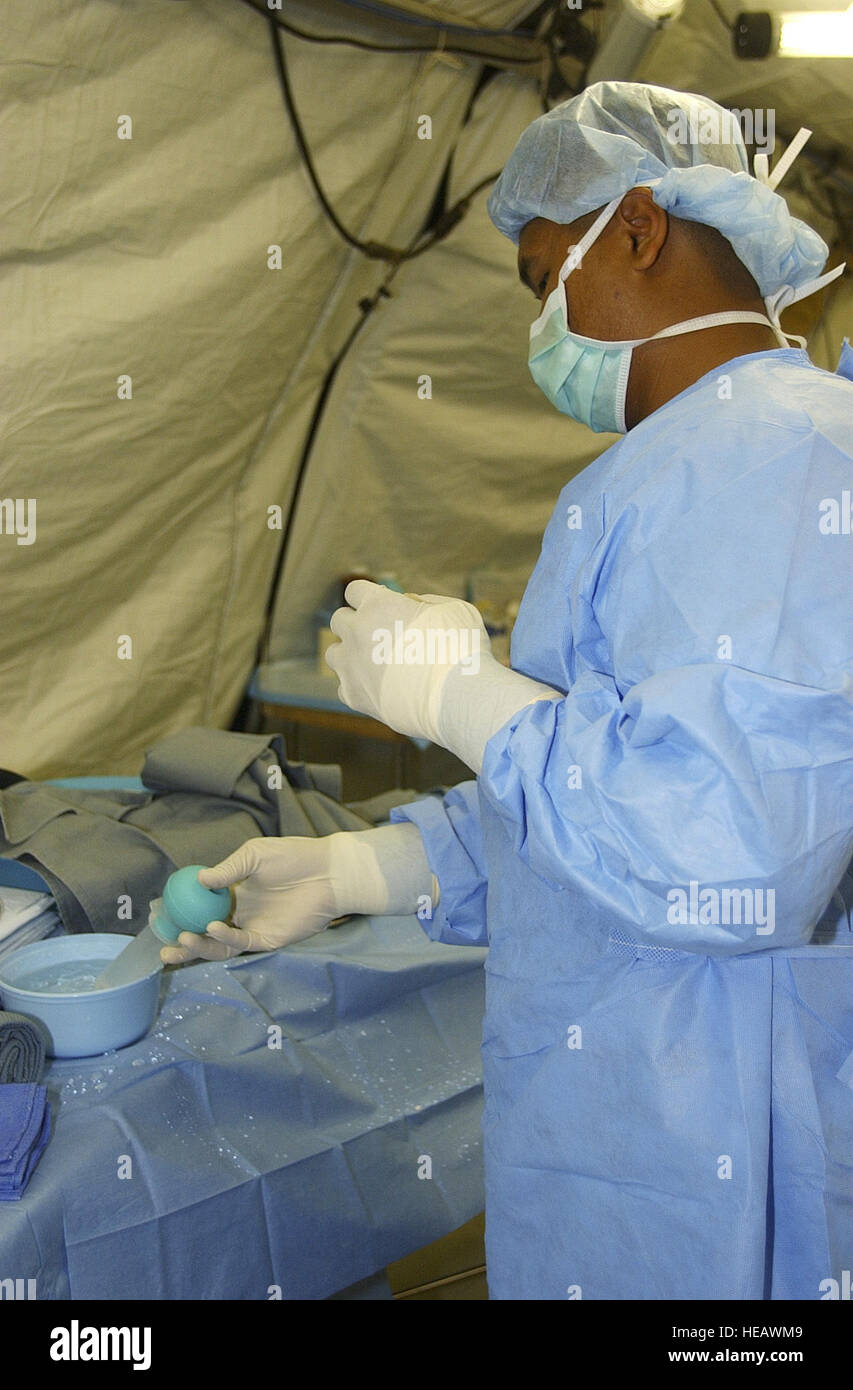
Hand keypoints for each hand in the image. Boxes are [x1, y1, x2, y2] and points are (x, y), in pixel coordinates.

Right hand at [159, 824, 435, 963]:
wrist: (327, 870)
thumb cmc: (293, 857)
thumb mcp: (254, 855)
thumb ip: (227, 869)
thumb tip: (198, 880)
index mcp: (234, 895)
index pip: (201, 910)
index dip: (180, 915)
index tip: (158, 916)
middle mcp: (241, 916)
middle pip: (206, 936)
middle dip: (183, 945)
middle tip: (162, 946)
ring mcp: (254, 929)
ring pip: (221, 946)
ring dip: (199, 946)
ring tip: (180, 939)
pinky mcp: (270, 939)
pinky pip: (243, 943)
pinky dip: (226, 938)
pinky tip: (213, 928)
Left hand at [325, 580, 489, 741]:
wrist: (457, 697)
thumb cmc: (462, 649)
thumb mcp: (452, 609)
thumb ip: (423, 602)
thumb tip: (408, 604)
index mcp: (378, 604)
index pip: (354, 590)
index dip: (370, 598)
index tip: (383, 608)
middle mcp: (357, 631)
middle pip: (339, 620)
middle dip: (356, 625)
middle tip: (379, 637)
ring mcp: (351, 665)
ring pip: (334, 654)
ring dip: (350, 656)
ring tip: (374, 665)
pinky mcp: (354, 696)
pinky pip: (344, 687)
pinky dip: (358, 687)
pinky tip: (379, 689)